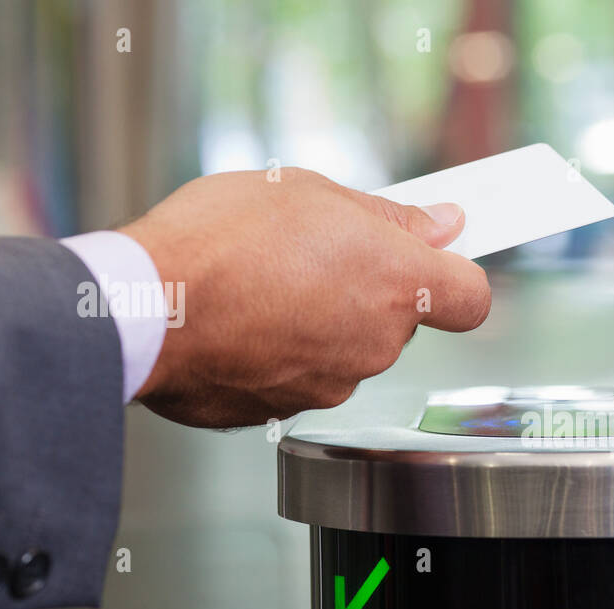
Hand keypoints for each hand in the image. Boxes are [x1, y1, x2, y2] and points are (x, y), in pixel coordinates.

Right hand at [119, 167, 490, 427]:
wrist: (143, 311)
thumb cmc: (218, 241)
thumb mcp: (309, 192)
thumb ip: (387, 217)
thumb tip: (441, 225)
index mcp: (395, 282)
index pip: (470, 297)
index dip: (454, 275)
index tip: (436, 257)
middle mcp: (375, 343)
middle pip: (398, 321)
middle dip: (367, 291)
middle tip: (312, 256)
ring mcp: (333, 384)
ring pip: (346, 349)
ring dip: (320, 322)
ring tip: (261, 286)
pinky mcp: (288, 411)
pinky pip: (299, 376)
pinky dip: (279, 354)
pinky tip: (240, 322)